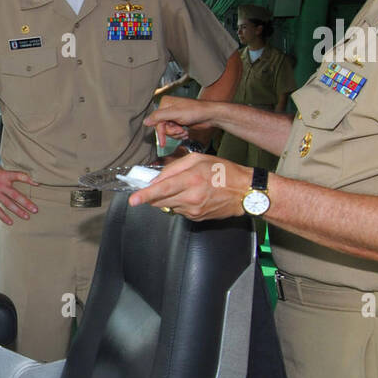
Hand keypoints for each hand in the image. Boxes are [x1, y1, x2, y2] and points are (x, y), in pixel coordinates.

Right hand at [0, 160, 38, 225]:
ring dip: (18, 211)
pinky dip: (4, 216)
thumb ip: (6, 175)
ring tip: (26, 216)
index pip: (20, 176)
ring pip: (9, 204)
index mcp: (4, 175)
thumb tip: (12, 178)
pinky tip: (9, 221)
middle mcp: (1, 185)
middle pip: (16, 195)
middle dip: (27, 203)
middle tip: (34, 209)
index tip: (36, 184)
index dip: (29, 180)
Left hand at [128, 153, 251, 220]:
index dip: (145, 195)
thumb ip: (174, 167)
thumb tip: (156, 179)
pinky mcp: (196, 218)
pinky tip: (192, 195)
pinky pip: (179, 210)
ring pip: (168, 205)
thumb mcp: (199, 159)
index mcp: (191, 179)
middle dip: (153, 194)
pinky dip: (179, 203)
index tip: (133, 200)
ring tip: (185, 187)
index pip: (162, 189)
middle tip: (158, 186)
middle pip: (160, 200)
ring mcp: (193, 210)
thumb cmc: (224, 172)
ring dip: (168, 197)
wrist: (244, 192)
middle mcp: (191, 197)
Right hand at [145, 97, 221, 149]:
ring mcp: (174, 116)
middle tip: (180, 130)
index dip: (161, 132)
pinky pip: (174, 132)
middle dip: (172, 132)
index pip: (156, 121)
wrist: (210, 115)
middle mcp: (168, 109)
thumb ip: (159, 117)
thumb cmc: (196, 111)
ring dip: (176, 134)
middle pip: (162, 127)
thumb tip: (145, 121)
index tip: (162, 142)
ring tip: (184, 131)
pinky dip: (180, 134)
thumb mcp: (175, 113)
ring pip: (168, 131)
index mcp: (165, 103)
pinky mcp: (179, 122)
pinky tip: (186, 132)